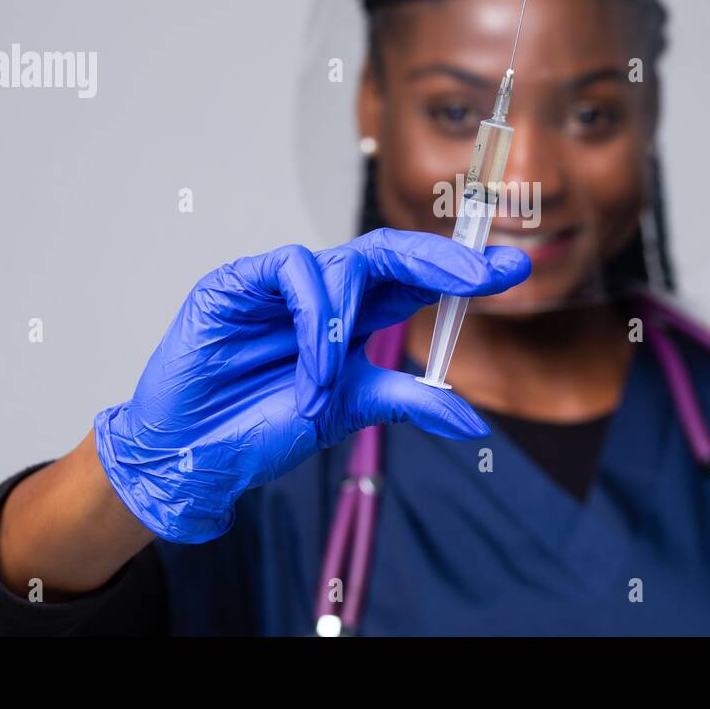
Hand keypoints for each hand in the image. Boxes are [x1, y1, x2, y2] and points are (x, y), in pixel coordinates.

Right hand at [93, 228, 529, 543]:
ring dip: (347, 321)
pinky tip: (308, 363)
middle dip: (440, 257)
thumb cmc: (265, 426)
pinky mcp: (238, 281)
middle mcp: (327, 294)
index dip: (463, 270)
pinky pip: (291, 270)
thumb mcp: (348, 411)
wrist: (195, 455)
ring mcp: (282, 285)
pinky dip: (311, 315)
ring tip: (328, 380)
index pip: (418, 281)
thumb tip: (474, 421)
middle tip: (480, 270)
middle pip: (391, 254)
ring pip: (343, 263)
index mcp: (356, 319)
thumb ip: (408, 403)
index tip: (514, 268)